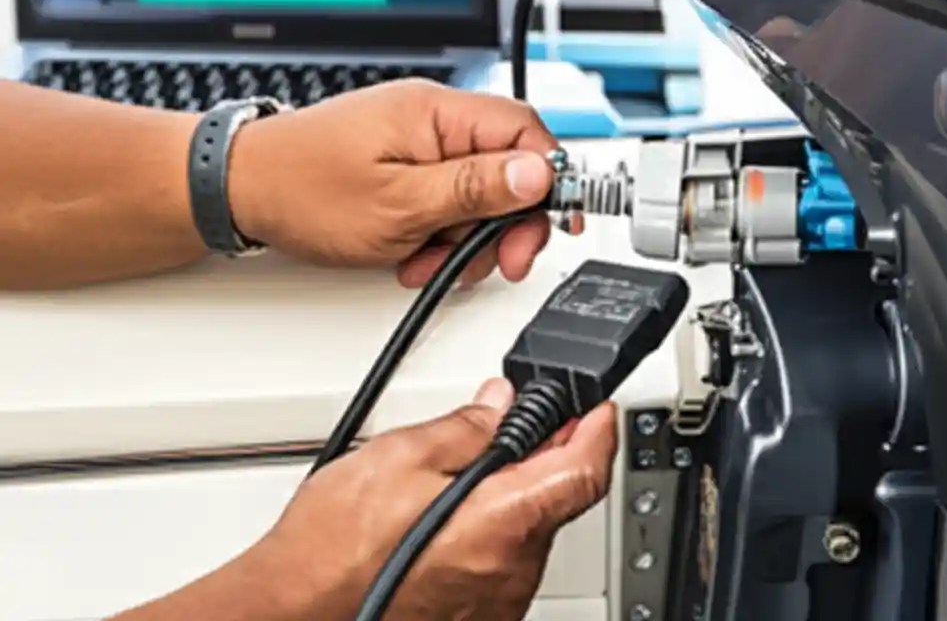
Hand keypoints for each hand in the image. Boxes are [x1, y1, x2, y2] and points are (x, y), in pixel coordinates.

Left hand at [226, 81, 558, 286]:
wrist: (236, 190)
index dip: (551, 181)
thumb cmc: (303, 192)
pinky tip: (412, 252)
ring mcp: (417, 141)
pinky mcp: (403, 164)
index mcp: (438, 114)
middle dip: (505, 222)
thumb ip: (475, 189)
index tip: (556, 224)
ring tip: (425, 260)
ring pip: (479, 191)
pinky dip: (439, 232)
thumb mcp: (400, 205)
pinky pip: (446, 197)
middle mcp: (433, 119)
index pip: (526, 133)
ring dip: (466, 237)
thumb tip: (538, 174)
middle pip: (509, 167)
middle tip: (495, 261)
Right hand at [258, 378, 614, 619]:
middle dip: (543, 457)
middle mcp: (510, 571)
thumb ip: (463, 427)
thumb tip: (499, 406)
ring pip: (528, 532)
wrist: (289, 614)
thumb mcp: (396, 457)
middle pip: (557, 499)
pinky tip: (448, 518)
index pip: (585, 470)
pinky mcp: (478, 618)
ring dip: (512, 496)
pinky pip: (502, 564)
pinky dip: (489, 533)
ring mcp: (497, 602)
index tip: (597, 409)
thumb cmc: (328, 552)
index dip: (599, 430)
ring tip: (457, 475)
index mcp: (503, 524)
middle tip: (513, 424)